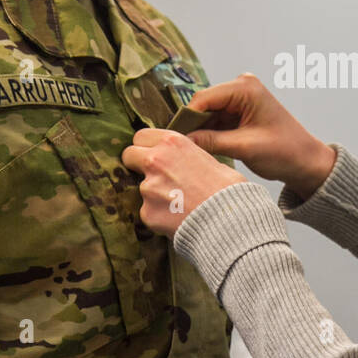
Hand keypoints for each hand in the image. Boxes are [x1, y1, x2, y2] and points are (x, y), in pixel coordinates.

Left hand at [122, 128, 246, 238]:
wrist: (229, 222)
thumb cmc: (229, 191)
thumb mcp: (214, 161)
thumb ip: (191, 157)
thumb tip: (187, 161)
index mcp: (173, 143)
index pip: (141, 136)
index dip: (146, 146)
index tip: (152, 154)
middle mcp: (156, 161)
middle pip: (129, 155)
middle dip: (137, 164)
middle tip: (155, 176)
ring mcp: (148, 188)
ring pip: (142, 187)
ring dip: (155, 195)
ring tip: (179, 204)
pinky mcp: (147, 213)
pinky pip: (148, 212)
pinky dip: (159, 216)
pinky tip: (177, 219)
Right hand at [186, 74, 336, 200]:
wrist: (306, 161)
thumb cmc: (285, 151)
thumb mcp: (244, 147)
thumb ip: (211, 141)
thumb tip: (182, 141)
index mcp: (245, 88)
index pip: (203, 98)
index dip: (185, 118)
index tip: (171, 138)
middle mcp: (241, 87)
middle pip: (203, 104)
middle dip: (192, 125)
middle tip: (177, 148)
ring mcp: (240, 99)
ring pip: (207, 114)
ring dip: (200, 131)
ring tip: (189, 151)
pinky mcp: (240, 111)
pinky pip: (216, 120)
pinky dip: (209, 134)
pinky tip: (202, 148)